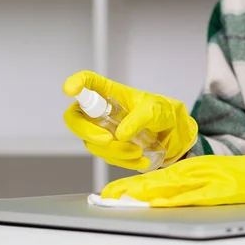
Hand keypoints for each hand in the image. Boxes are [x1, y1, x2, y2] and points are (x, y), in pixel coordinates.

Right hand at [63, 71, 197, 170]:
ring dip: (114, 151)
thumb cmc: (163, 113)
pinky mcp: (109, 148)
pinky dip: (123, 161)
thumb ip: (139, 118)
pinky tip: (141, 159)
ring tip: (138, 151)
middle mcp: (100, 111)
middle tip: (107, 140)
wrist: (174, 134)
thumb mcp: (156, 110)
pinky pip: (107, 158)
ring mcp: (102, 131)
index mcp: (110, 93)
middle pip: (75, 118)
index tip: (70, 90)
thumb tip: (120, 134)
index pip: (87, 82)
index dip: (75, 84)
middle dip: (87, 131)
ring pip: (91, 144)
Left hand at [101, 140, 244, 206]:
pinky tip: (159, 201)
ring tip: (122, 199)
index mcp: (195, 169)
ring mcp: (209, 179)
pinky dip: (174, 198)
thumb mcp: (215, 176)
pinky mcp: (223, 189)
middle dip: (131, 190)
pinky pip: (194, 195)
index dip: (134, 186)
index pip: (158, 178)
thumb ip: (192, 184)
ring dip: (145, 193)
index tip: (113, 193)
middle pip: (158, 182)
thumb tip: (165, 193)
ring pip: (171, 186)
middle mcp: (198, 172)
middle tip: (107, 196)